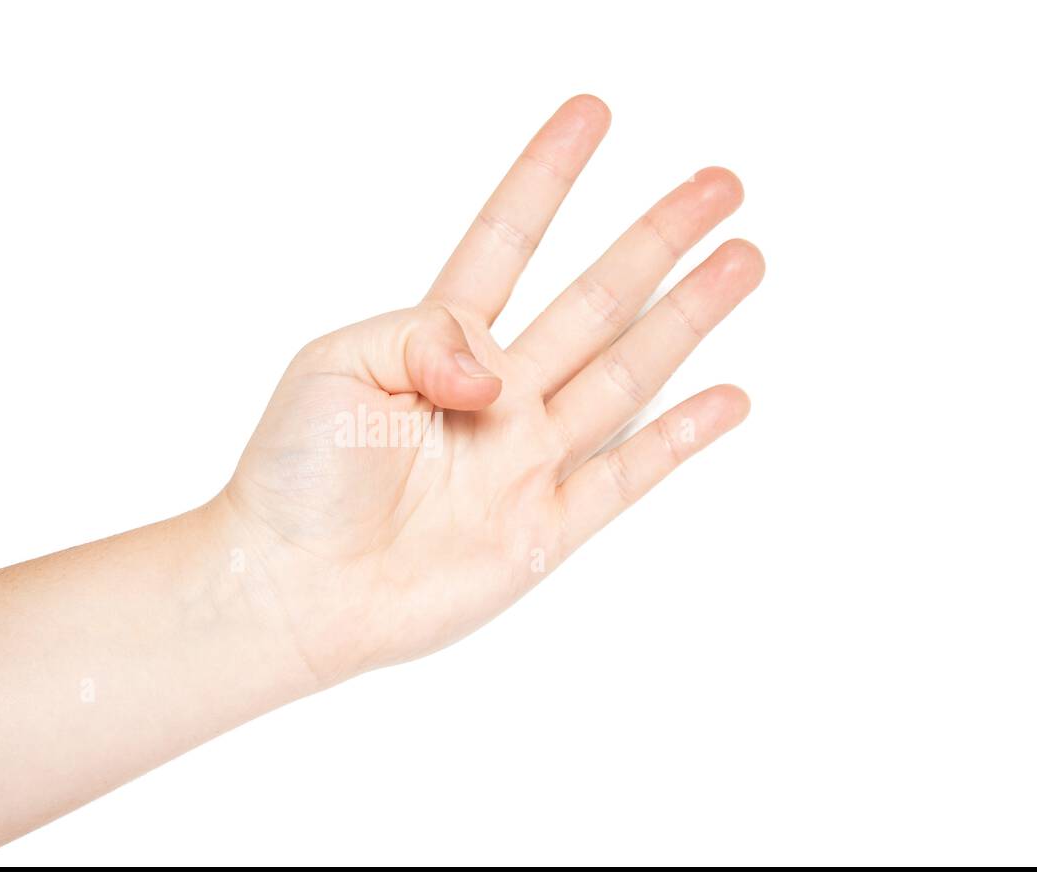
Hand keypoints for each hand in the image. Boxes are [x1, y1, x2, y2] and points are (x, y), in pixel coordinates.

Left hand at [216, 95, 763, 684]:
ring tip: (741, 260)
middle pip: (594, 300)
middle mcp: (495, 395)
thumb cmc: (296, 478)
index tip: (591, 118)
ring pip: (626, 372)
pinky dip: (680, 437)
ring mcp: (525, 458)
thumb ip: (423, 337)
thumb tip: (499, 369)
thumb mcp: (335, 365)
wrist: (294, 588)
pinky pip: (626, 474)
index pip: (507, 243)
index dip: (548, 179)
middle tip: (718, 186)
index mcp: (436, 344)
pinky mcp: (543, 528)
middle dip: (656, 240)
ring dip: (687, 317)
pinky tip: (727, 396)